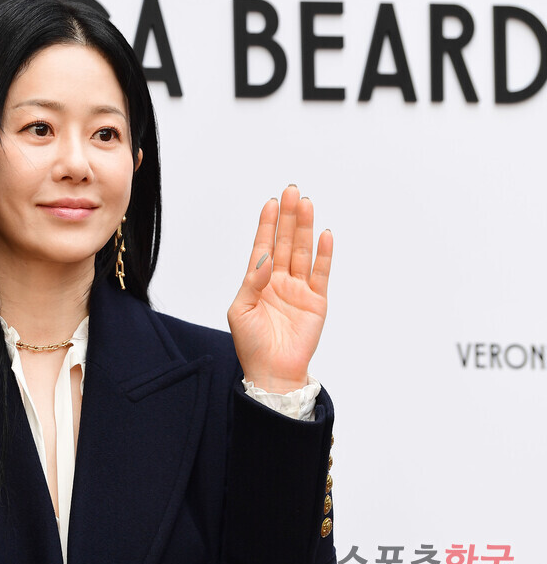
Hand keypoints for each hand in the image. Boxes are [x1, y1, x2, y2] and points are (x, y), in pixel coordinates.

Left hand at [227, 185, 332, 392]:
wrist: (272, 372)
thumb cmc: (251, 344)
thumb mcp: (240, 310)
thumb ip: (251, 282)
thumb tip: (264, 258)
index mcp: (258, 282)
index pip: (263, 246)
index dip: (267, 224)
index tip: (271, 202)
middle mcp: (279, 281)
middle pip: (285, 242)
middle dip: (287, 217)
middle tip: (290, 191)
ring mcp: (299, 289)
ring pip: (303, 252)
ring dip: (305, 227)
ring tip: (306, 203)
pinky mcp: (316, 301)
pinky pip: (321, 273)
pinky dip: (324, 254)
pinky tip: (324, 234)